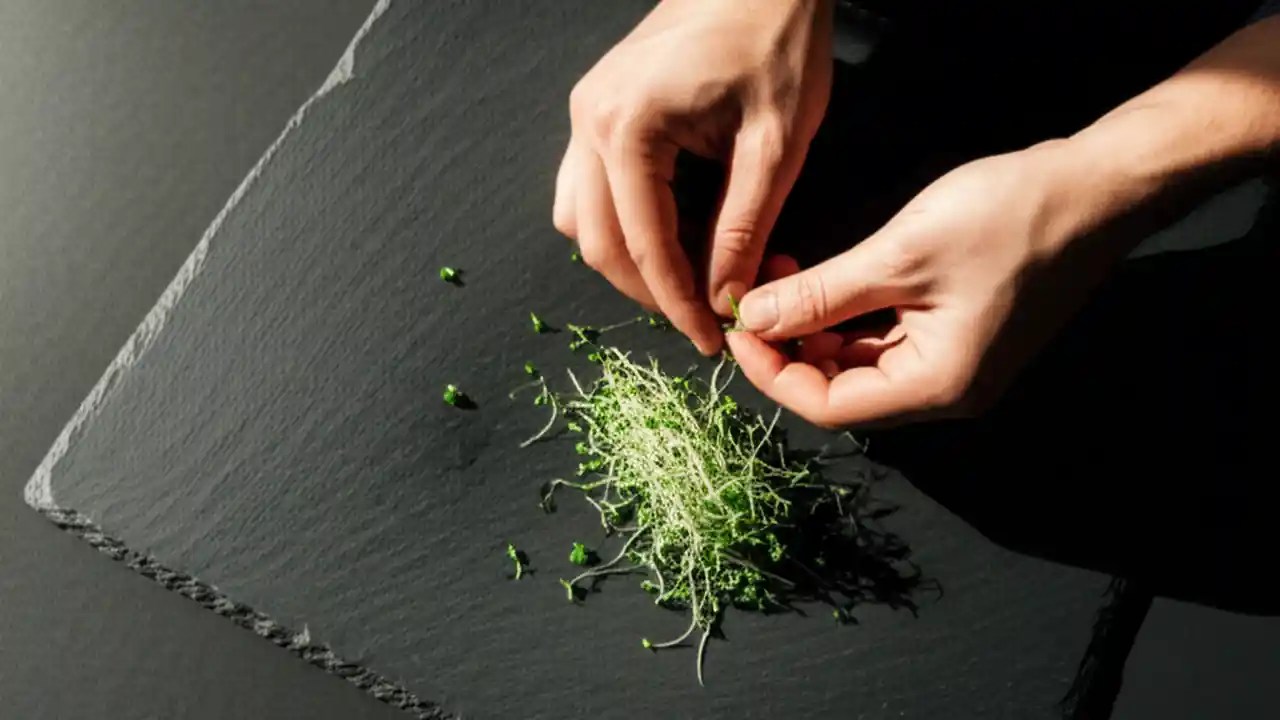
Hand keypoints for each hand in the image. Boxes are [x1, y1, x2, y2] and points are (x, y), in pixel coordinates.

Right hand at [553, 0, 833, 354]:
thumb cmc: (776, 42)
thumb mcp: (773, 145)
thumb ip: (743, 228)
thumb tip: (725, 298)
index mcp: (628, 129)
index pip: (643, 246)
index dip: (678, 304)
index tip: (711, 340)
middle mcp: (590, 123)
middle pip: (597, 242)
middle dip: (649, 291)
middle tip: (703, 317)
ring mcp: (587, 113)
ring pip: (582, 218)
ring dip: (629, 259)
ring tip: (689, 276)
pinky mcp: (600, 109)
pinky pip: (589, 186)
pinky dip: (623, 222)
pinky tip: (672, 228)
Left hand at [726, 142, 1132, 428]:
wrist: (1098, 188)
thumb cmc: (1006, 219)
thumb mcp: (898, 257)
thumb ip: (818, 295)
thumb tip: (751, 319)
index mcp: (935, 387)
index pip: (827, 406)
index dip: (771, 372)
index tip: (736, 325)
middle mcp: (946, 391)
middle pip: (842, 391)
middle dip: (789, 347)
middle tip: (755, 294)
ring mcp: (957, 365)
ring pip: (862, 364)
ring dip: (816, 327)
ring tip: (783, 274)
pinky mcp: (961, 335)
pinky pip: (888, 340)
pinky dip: (850, 315)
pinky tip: (823, 278)